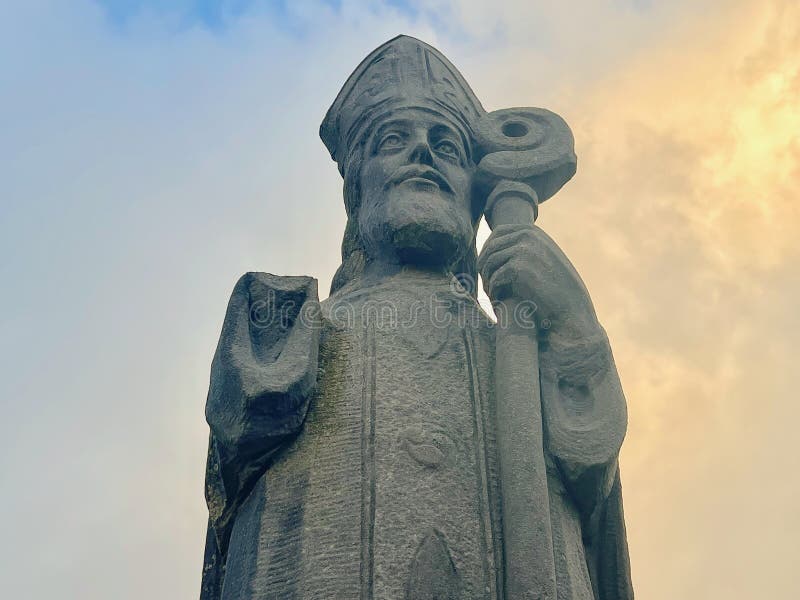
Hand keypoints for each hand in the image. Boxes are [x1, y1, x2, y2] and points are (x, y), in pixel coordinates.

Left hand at [477, 224, 599, 338]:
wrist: (571, 308)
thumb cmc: (556, 289)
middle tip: (487, 285)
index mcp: (533, 231)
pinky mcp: (518, 268)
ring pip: (489, 263)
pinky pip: (494, 278)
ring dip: (487, 280)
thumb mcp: (543, 259)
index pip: (498, 233)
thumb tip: (495, 244)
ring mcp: (523, 249)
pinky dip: (494, 291)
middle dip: (483, 266)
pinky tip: (499, 301)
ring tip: (492, 294)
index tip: (486, 269)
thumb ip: (526, 248)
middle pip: (490, 247)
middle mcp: (528, 235)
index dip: (487, 251)